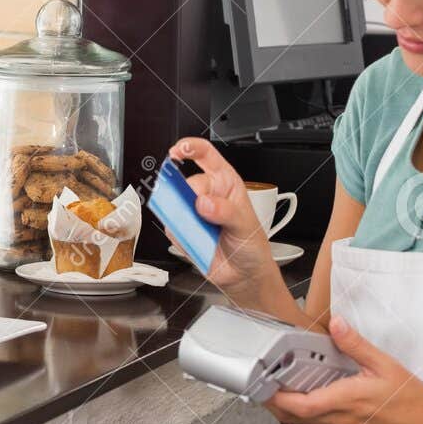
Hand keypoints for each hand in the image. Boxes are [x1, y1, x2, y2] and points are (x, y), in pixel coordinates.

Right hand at [167, 137, 277, 292]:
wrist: (244, 275)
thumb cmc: (251, 246)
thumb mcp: (246, 226)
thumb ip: (226, 212)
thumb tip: (204, 202)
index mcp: (225, 183)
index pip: (206, 155)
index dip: (190, 148)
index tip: (178, 151)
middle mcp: (207, 194)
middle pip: (184, 183)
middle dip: (186, 198)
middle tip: (199, 212)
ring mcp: (192, 212)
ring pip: (172, 205)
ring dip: (182, 219)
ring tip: (203, 233)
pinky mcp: (181, 230)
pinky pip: (170, 227)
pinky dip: (181, 236)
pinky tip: (198, 242)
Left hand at [264, 315, 422, 423]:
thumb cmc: (414, 405)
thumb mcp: (386, 366)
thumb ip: (356, 346)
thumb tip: (337, 324)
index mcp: (343, 402)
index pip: (297, 405)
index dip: (274, 397)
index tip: (262, 383)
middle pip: (293, 417)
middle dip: (275, 402)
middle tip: (268, 383)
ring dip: (293, 410)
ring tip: (290, 389)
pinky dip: (312, 418)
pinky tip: (319, 403)